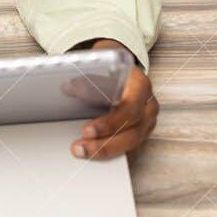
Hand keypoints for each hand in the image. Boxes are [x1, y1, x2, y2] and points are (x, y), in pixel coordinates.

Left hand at [70, 40, 157, 159]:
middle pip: (131, 131)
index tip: (86, 130)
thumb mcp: (100, 65)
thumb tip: (68, 88)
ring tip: (81, 151)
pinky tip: (90, 151)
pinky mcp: (141, 130)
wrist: (123, 68)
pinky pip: (127, 145)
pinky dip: (108, 150)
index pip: (129, 108)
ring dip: (104, 150)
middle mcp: (148, 104)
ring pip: (130, 143)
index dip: (108, 123)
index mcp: (140, 85)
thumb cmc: (110, 67)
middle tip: (79, 148)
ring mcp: (147, 120)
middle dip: (103, 143)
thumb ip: (87, 78)